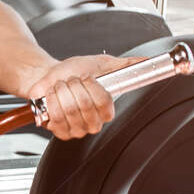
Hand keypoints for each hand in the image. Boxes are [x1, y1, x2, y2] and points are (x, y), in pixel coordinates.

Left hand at [22, 53, 141, 139]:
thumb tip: (145, 61)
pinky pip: (55, 117)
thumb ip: (125, 64)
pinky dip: (51, 100)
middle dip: (74, 85)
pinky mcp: (60, 132)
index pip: (104, 102)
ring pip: (69, 110)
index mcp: (106, 110)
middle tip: (72, 82)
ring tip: (61, 87)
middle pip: (84, 105)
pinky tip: (52, 96)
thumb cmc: (73, 72)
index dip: (92, 86)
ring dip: (61, 91)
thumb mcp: (101, 64)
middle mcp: (93, 122)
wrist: (48, 76)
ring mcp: (77, 130)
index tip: (87, 77)